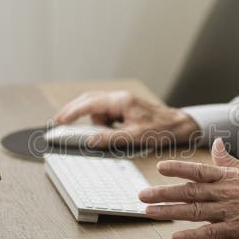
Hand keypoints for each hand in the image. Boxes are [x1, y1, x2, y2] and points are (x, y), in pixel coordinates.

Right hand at [54, 91, 199, 147]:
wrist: (178, 124)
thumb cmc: (160, 129)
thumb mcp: (134, 137)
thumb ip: (110, 138)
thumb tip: (90, 140)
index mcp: (121, 101)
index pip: (90, 103)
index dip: (72, 111)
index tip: (60, 120)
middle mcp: (119, 98)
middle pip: (89, 99)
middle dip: (73, 110)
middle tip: (60, 122)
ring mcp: (121, 101)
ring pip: (97, 107)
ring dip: (94, 121)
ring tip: (101, 135)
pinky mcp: (124, 107)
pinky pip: (106, 112)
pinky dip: (102, 122)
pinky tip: (109, 132)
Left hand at [139, 138, 238, 238]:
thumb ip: (228, 160)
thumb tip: (216, 144)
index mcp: (227, 178)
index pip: (198, 171)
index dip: (178, 169)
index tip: (159, 168)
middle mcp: (224, 193)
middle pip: (189, 192)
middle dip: (163, 193)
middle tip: (142, 195)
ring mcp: (229, 212)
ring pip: (194, 212)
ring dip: (170, 212)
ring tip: (150, 213)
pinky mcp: (235, 229)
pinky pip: (210, 233)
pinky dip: (193, 235)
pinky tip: (176, 237)